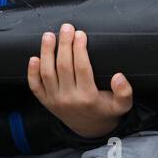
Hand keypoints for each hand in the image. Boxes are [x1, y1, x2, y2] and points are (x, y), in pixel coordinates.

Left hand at [27, 23, 133, 138]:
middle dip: (64, 44)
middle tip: (67, 27)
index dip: (80, 49)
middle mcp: (69, 99)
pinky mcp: (46, 102)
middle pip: (63, 66)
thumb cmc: (107, 111)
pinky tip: (34, 57)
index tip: (81, 34)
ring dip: (46, 52)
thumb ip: (125, 92)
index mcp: (88, 97)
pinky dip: (32, 72)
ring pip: (47, 73)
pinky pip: (35, 86)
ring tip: (49, 35)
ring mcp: (54, 101)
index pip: (82, 68)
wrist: (90, 130)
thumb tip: (119, 76)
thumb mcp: (122, 106)